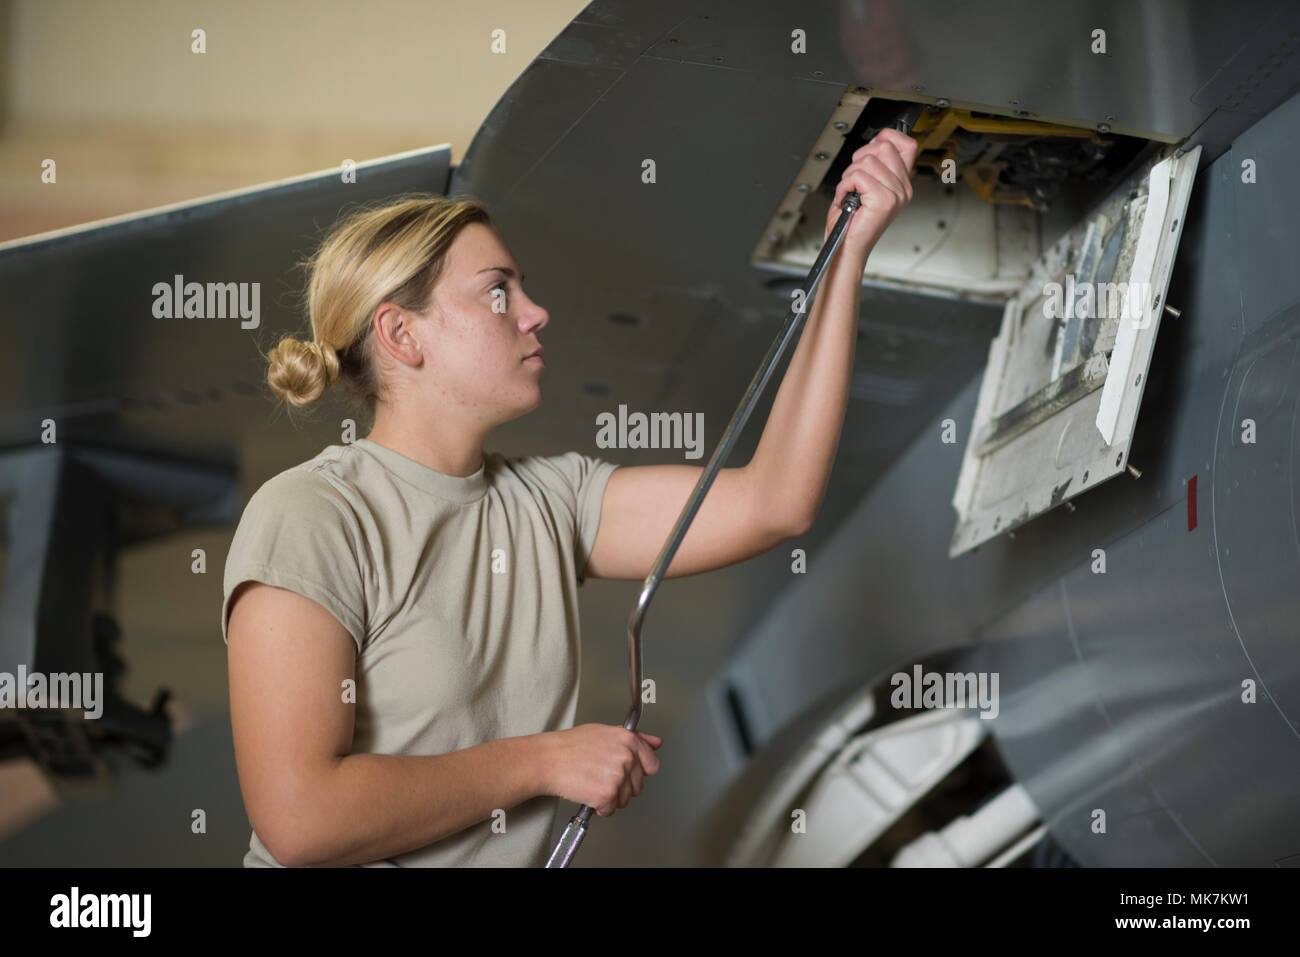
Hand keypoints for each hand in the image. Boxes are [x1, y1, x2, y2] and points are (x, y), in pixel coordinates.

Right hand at [542, 724, 662, 816]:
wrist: (548, 760)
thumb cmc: (570, 746)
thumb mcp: (605, 732)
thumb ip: (635, 738)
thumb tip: (656, 742)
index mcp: (628, 740)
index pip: (651, 764)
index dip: (637, 771)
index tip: (628, 772)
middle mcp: (626, 756)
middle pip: (637, 785)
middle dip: (621, 785)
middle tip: (600, 775)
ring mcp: (617, 776)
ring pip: (624, 799)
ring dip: (610, 797)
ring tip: (592, 781)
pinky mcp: (607, 794)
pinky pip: (610, 809)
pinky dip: (599, 807)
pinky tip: (587, 792)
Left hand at [824, 127, 918, 258]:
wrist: (846, 248)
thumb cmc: (851, 222)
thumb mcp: (863, 186)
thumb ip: (873, 164)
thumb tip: (875, 142)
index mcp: (901, 183)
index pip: (907, 144)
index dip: (888, 137)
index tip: (872, 146)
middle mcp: (903, 188)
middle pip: (884, 147)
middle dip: (860, 158)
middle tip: (854, 179)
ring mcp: (896, 194)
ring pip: (868, 160)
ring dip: (850, 174)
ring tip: (850, 191)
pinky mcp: (884, 200)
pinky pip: (858, 176)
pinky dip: (845, 185)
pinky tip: (846, 198)